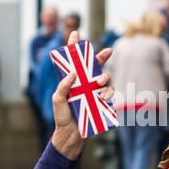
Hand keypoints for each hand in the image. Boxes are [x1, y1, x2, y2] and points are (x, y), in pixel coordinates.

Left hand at [50, 29, 112, 160]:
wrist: (71, 135)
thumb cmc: (62, 117)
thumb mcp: (58, 99)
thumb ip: (63, 85)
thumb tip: (74, 72)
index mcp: (72, 80)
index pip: (74, 60)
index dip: (75, 46)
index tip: (75, 33)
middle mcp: (85, 83)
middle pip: (96, 65)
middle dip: (102, 56)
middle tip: (107, 53)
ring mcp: (94, 92)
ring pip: (105, 78)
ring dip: (105, 78)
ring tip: (98, 86)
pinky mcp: (102, 102)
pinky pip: (110, 93)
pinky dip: (108, 94)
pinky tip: (102, 99)